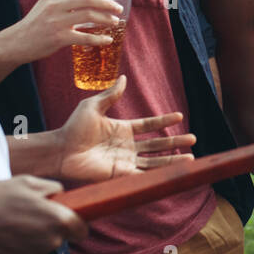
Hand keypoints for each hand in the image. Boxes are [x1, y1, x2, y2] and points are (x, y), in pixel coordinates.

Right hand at [0, 176, 87, 253]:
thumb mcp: (25, 182)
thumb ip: (51, 189)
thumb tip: (62, 195)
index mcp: (58, 220)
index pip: (81, 230)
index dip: (75, 224)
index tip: (64, 220)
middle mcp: (50, 242)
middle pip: (59, 239)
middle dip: (49, 230)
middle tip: (27, 217)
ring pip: (41, 249)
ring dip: (32, 241)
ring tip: (8, 227)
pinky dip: (17, 251)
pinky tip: (1, 239)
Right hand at [11, 0, 124, 62]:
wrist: (17, 42)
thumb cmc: (37, 21)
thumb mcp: (49, 3)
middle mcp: (55, 5)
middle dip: (107, 3)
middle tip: (118, 8)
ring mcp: (57, 21)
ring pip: (89, 16)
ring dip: (106, 19)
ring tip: (114, 22)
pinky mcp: (59, 38)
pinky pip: (85, 37)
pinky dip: (99, 39)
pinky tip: (107, 40)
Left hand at [56, 76, 195, 181]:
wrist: (61, 151)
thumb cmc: (73, 128)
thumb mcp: (92, 106)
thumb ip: (110, 95)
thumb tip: (123, 78)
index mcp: (122, 129)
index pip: (149, 125)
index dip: (164, 121)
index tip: (179, 116)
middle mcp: (127, 146)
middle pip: (157, 145)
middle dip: (175, 142)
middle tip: (193, 139)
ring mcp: (125, 161)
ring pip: (155, 161)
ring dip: (173, 160)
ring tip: (191, 158)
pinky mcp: (121, 175)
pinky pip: (143, 175)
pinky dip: (158, 174)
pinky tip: (172, 172)